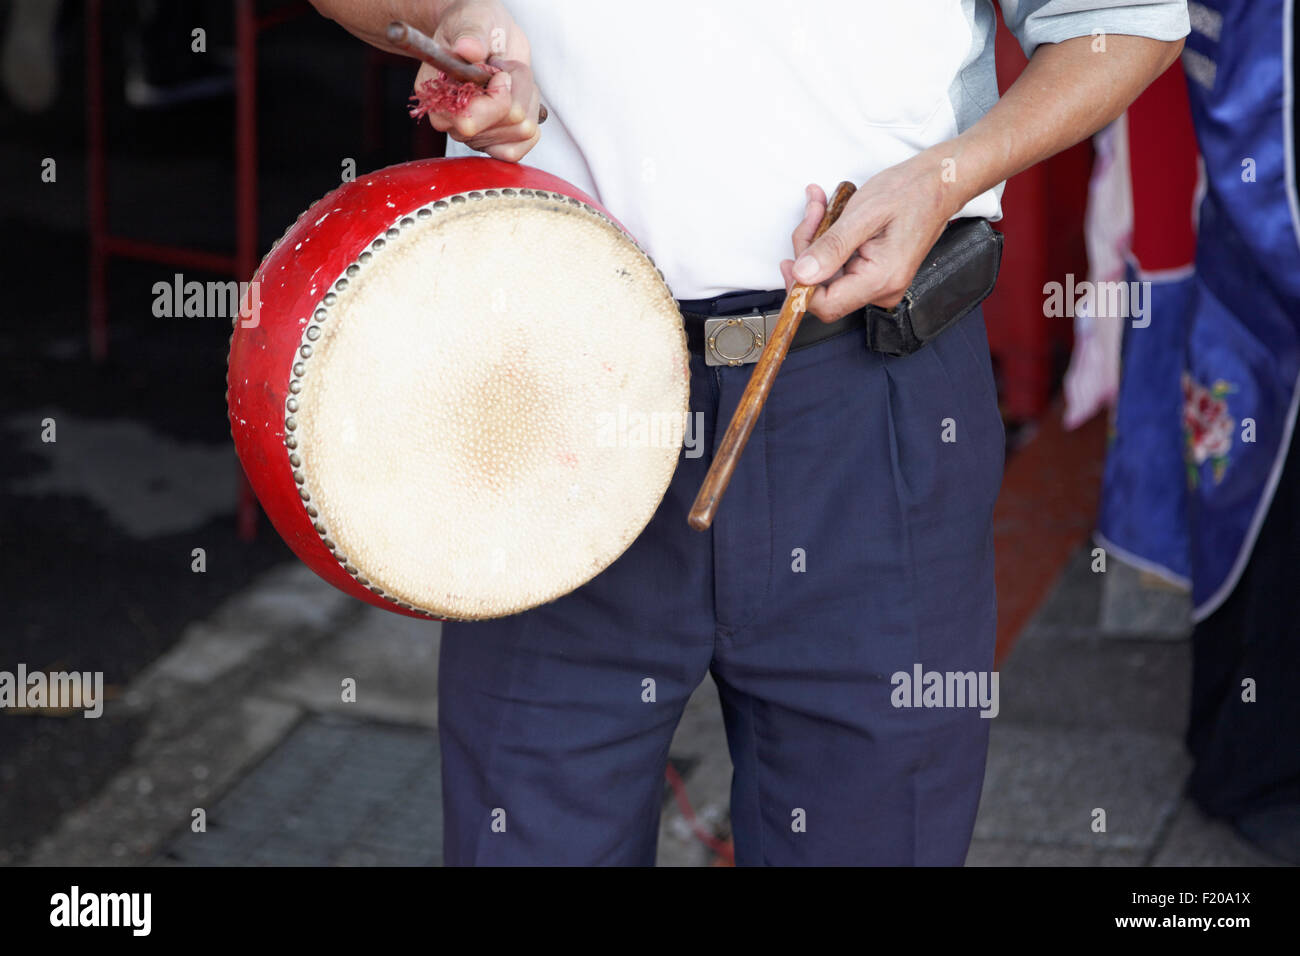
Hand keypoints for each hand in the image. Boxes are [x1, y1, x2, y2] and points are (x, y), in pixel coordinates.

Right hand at [415, 0, 540, 161]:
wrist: (485, 34)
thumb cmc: (473, 25)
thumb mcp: (472, 19)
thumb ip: (471, 35)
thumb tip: (468, 49)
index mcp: (438, 98)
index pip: (470, 123)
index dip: (497, 95)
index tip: (496, 69)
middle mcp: (454, 124)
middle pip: (509, 124)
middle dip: (517, 88)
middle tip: (503, 68)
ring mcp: (476, 136)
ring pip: (524, 129)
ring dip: (526, 95)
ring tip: (510, 76)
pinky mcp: (497, 140)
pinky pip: (528, 141)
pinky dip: (532, 113)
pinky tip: (519, 95)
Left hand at [780, 151, 958, 321]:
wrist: (938, 183)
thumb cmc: (911, 193)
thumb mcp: (863, 215)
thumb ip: (831, 248)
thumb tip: (802, 275)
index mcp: (881, 280)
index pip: (826, 305)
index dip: (800, 287)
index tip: (788, 261)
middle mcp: (882, 289)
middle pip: (823, 288)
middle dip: (809, 249)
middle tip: (813, 213)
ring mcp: (878, 283)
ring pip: (828, 273)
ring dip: (817, 238)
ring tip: (822, 206)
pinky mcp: (874, 273)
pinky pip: (839, 264)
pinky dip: (829, 239)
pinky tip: (831, 215)